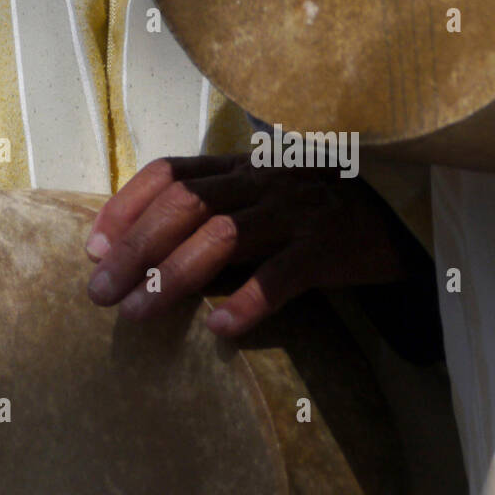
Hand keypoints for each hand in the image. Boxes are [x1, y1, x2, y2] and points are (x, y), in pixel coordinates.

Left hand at [84, 154, 410, 337]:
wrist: (404, 219)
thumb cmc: (317, 216)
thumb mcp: (263, 200)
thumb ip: (213, 214)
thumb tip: (141, 255)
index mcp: (243, 166)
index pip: (171, 172)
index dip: (125, 207)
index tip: (91, 249)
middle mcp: (265, 180)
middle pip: (186, 205)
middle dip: (134, 249)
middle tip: (99, 294)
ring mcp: (298, 210)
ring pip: (223, 236)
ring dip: (171, 276)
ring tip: (137, 314)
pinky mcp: (330, 246)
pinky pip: (283, 274)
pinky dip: (248, 301)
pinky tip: (222, 329)